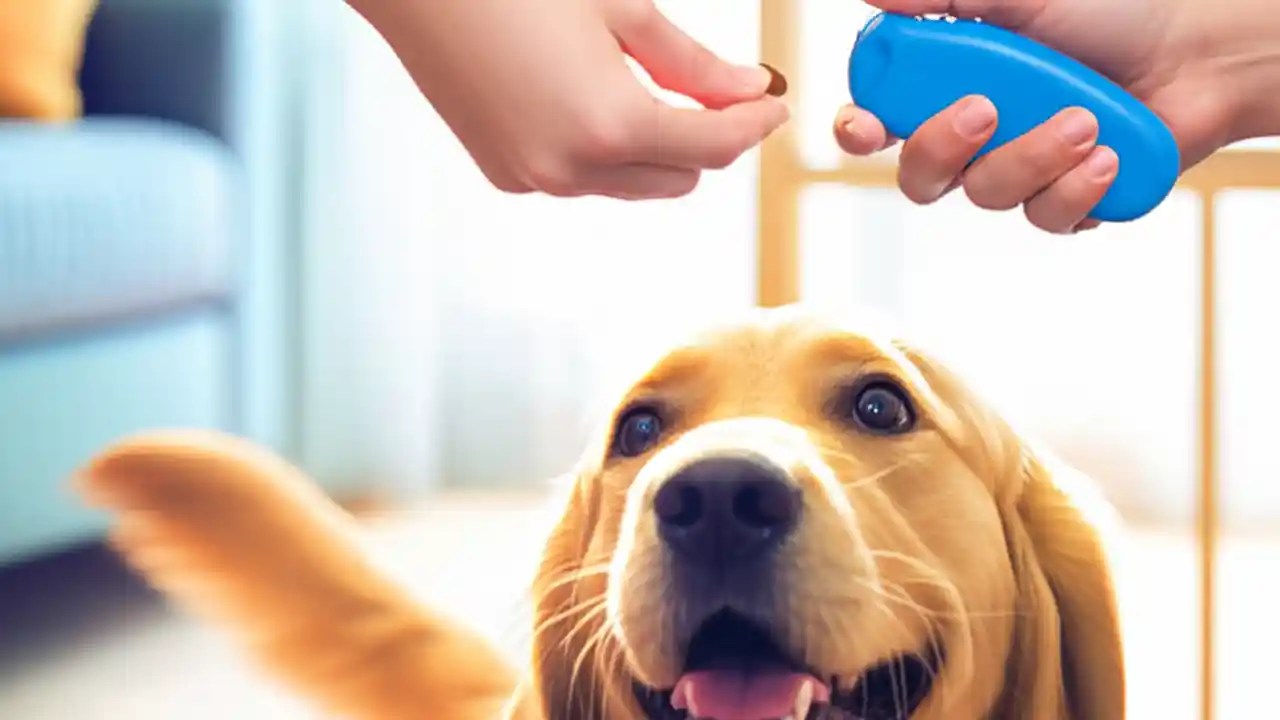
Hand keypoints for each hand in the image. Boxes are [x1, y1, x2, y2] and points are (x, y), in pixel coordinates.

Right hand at [350, 0, 788, 199]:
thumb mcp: (623, 11)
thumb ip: (693, 63)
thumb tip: (751, 91)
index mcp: (610, 126)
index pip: (713, 147)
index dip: (754, 124)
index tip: (776, 102)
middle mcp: (573, 171)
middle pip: (680, 179)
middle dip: (705, 139)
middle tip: (715, 90)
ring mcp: (536, 180)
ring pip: (633, 185)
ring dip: (654, 149)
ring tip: (642, 87)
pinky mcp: (508, 176)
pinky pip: (583, 180)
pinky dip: (602, 152)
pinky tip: (584, 99)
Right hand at [835, 0, 1279, 232]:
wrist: (1196, 51)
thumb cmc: (1108, 13)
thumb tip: (874, 2)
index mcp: (949, 86)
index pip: (880, 121)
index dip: (859, 130)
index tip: (866, 126)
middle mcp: (975, 138)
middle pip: (918, 177)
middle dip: (943, 149)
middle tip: (985, 110)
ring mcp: (1017, 175)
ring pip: (987, 195)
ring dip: (1034, 155)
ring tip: (1087, 118)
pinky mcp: (1063, 206)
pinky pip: (1046, 217)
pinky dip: (1078, 186)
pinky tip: (1110, 154)